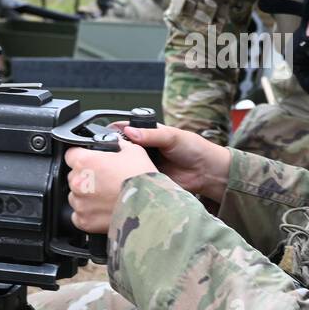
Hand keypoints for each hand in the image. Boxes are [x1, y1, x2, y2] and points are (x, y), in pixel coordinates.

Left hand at [64, 140, 157, 233]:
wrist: (149, 207)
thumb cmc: (141, 179)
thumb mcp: (133, 151)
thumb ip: (118, 145)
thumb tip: (115, 143)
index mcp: (86, 162)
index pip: (71, 154)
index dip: (82, 156)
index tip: (90, 160)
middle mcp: (78, 182)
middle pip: (74, 176)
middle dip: (86, 177)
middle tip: (104, 180)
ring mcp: (80, 203)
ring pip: (76, 196)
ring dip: (86, 196)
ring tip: (106, 197)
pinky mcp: (84, 221)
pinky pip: (79, 216)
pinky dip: (88, 214)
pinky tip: (103, 210)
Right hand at [116, 123, 230, 203]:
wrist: (206, 171)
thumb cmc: (192, 148)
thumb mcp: (171, 136)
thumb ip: (150, 134)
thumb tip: (129, 131)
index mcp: (147, 133)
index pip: (125, 129)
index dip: (114, 131)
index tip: (103, 135)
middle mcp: (143, 149)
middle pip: (122, 148)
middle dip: (114, 151)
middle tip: (108, 154)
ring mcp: (144, 164)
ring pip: (125, 165)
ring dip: (120, 166)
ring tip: (113, 167)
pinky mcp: (147, 180)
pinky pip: (134, 179)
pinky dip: (129, 179)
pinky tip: (124, 179)